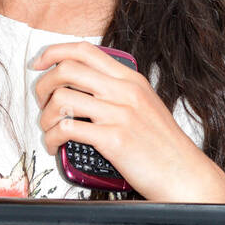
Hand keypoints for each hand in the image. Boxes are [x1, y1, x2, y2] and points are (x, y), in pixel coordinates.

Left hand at [32, 42, 224, 202]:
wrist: (184, 173)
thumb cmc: (163, 144)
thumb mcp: (145, 103)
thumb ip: (118, 90)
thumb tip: (81, 86)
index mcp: (130, 79)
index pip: (85, 51)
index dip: (55, 52)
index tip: (39, 63)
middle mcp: (124, 90)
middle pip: (67, 70)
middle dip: (44, 85)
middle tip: (42, 102)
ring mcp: (119, 113)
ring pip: (62, 98)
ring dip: (46, 115)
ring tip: (49, 128)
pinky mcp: (113, 138)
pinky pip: (67, 128)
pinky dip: (52, 137)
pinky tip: (55, 145)